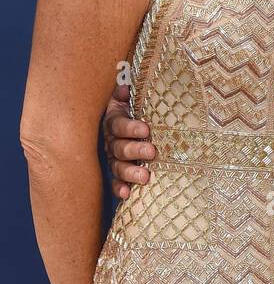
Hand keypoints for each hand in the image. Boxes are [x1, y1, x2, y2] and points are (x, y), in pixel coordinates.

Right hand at [102, 83, 156, 198]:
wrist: (126, 126)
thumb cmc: (133, 112)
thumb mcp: (128, 101)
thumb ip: (125, 96)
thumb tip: (124, 89)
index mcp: (113, 123)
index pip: (118, 125)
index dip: (131, 128)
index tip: (146, 129)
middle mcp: (111, 142)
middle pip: (119, 148)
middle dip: (135, 150)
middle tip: (151, 151)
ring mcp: (113, 159)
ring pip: (118, 167)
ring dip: (130, 173)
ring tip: (145, 177)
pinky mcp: (117, 174)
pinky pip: (115, 182)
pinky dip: (120, 188)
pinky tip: (127, 194)